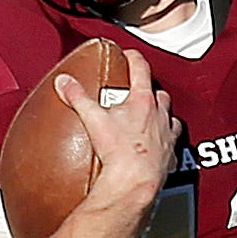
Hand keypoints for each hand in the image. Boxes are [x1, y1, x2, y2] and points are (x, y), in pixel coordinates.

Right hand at [56, 47, 175, 210]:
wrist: (134, 181)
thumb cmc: (119, 151)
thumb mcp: (93, 119)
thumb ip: (77, 97)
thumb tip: (65, 83)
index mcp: (143, 101)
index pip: (141, 69)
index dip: (134, 59)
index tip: (129, 56)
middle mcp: (159, 115)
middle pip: (159, 93)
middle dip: (149, 91)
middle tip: (135, 93)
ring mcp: (167, 134)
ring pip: (169, 116)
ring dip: (160, 115)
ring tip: (148, 118)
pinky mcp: (170, 155)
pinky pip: (172, 143)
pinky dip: (165, 141)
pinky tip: (157, 146)